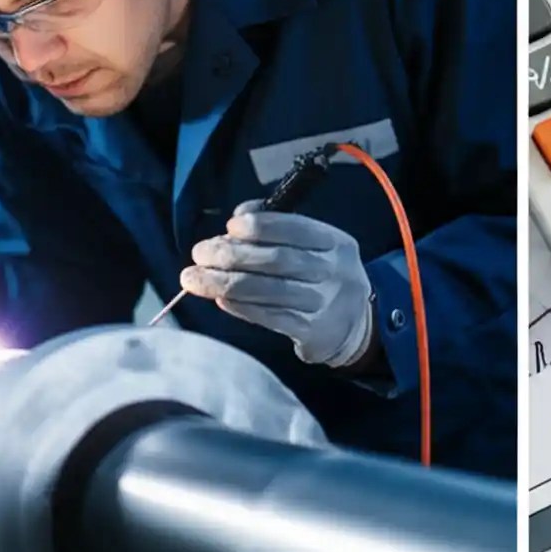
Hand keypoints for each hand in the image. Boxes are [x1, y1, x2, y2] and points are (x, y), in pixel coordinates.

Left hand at [181, 200, 373, 367]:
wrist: (356, 326)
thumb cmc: (322, 277)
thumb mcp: (316, 247)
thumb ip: (280, 230)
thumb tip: (236, 219)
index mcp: (336, 243)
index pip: (298, 229)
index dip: (262, 226)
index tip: (229, 227)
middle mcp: (335, 272)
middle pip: (279, 260)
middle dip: (233, 255)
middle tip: (199, 253)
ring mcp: (325, 304)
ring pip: (269, 290)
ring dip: (225, 283)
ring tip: (194, 279)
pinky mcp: (312, 332)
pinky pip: (271, 317)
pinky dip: (242, 307)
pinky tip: (220, 299)